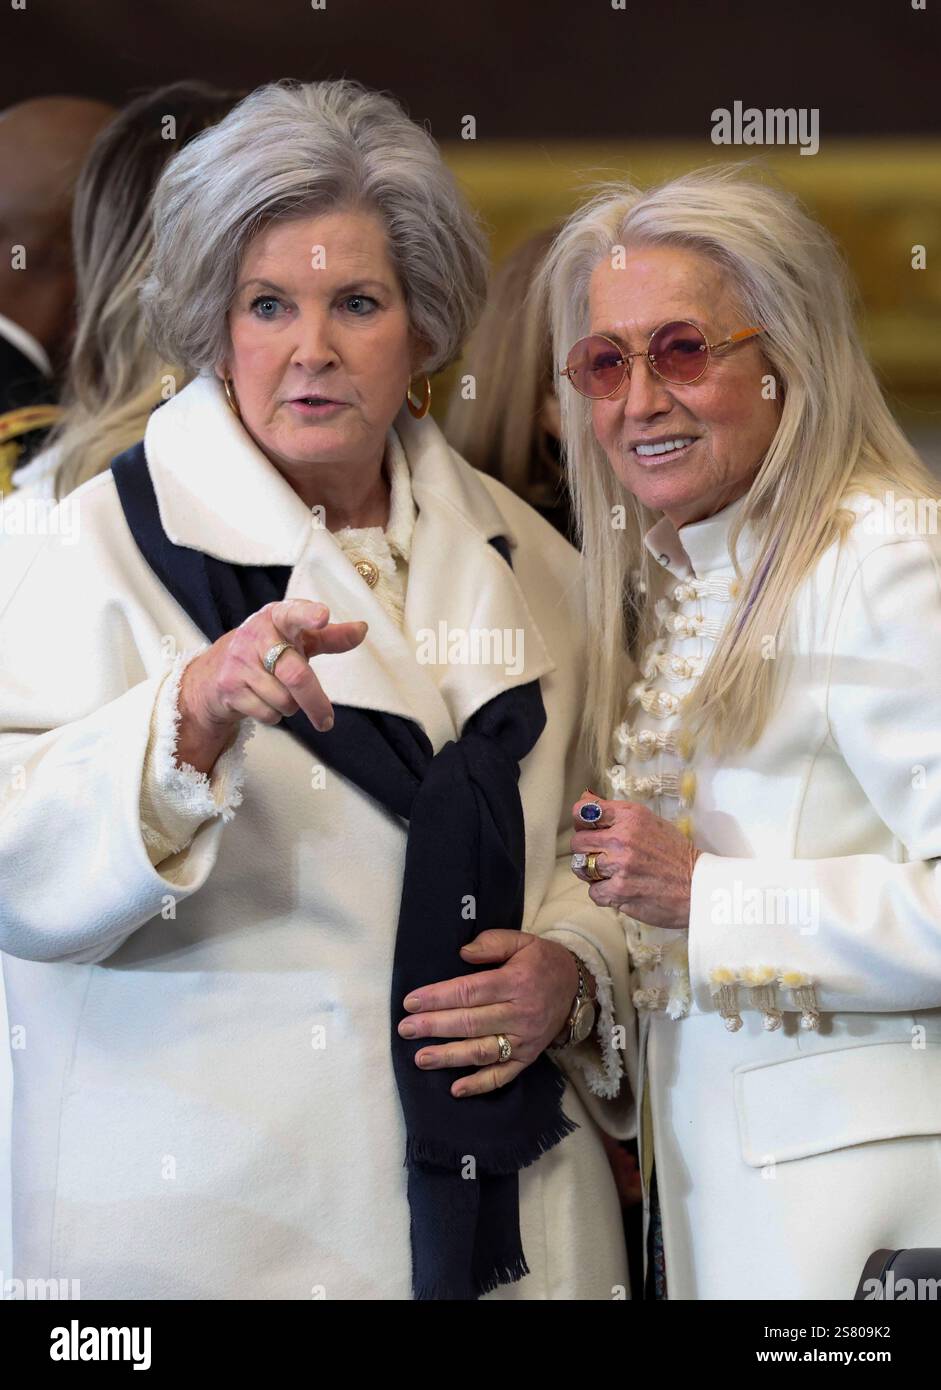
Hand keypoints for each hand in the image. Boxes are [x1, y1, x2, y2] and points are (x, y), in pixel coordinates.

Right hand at [176, 598, 367, 770]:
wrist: (213, 672)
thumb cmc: (268, 650)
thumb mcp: (297, 639)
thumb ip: (329, 636)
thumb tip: (362, 629)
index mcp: (277, 617)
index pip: (293, 613)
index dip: (308, 615)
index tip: (322, 616)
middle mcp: (256, 635)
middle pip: (296, 675)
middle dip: (315, 702)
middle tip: (327, 722)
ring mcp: (240, 662)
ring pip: (283, 700)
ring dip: (289, 706)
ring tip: (277, 692)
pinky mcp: (230, 687)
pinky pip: (267, 713)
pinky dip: (272, 715)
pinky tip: (262, 701)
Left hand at [397, 930, 580, 1097]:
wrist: (578, 988)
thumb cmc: (542, 962)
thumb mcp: (522, 941)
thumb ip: (492, 943)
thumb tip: (462, 953)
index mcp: (515, 982)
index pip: (470, 991)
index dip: (439, 997)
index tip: (411, 1002)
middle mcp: (520, 1013)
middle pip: (471, 1022)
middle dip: (435, 1027)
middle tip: (406, 1029)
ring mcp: (524, 1039)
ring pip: (483, 1051)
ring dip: (450, 1057)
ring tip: (421, 1059)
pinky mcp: (528, 1057)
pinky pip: (503, 1075)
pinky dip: (479, 1085)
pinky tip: (456, 1089)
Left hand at [570, 789, 701, 930]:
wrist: (698, 886)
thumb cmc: (674, 853)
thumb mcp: (648, 821)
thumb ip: (616, 812)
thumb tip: (584, 799)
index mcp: (630, 816)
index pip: (584, 811)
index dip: (581, 822)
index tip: (587, 829)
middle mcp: (622, 838)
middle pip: (578, 842)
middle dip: (587, 850)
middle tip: (603, 856)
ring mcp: (620, 866)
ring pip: (581, 867)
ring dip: (593, 873)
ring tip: (612, 873)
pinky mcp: (620, 892)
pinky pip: (593, 892)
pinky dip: (604, 893)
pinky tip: (620, 889)